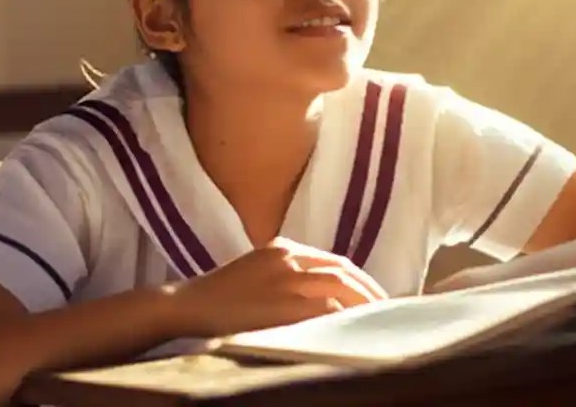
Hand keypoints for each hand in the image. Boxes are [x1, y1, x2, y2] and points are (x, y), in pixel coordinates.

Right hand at [169, 237, 388, 336]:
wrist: (188, 305)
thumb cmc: (223, 296)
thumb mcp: (260, 274)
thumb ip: (290, 277)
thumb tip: (327, 298)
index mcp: (284, 248)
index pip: (334, 261)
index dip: (360, 278)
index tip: (374, 295)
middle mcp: (288, 258)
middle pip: (343, 270)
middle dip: (369, 289)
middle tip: (387, 307)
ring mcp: (285, 279)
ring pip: (339, 284)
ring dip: (363, 300)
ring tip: (378, 317)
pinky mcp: (281, 303)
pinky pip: (322, 308)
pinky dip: (340, 315)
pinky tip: (352, 327)